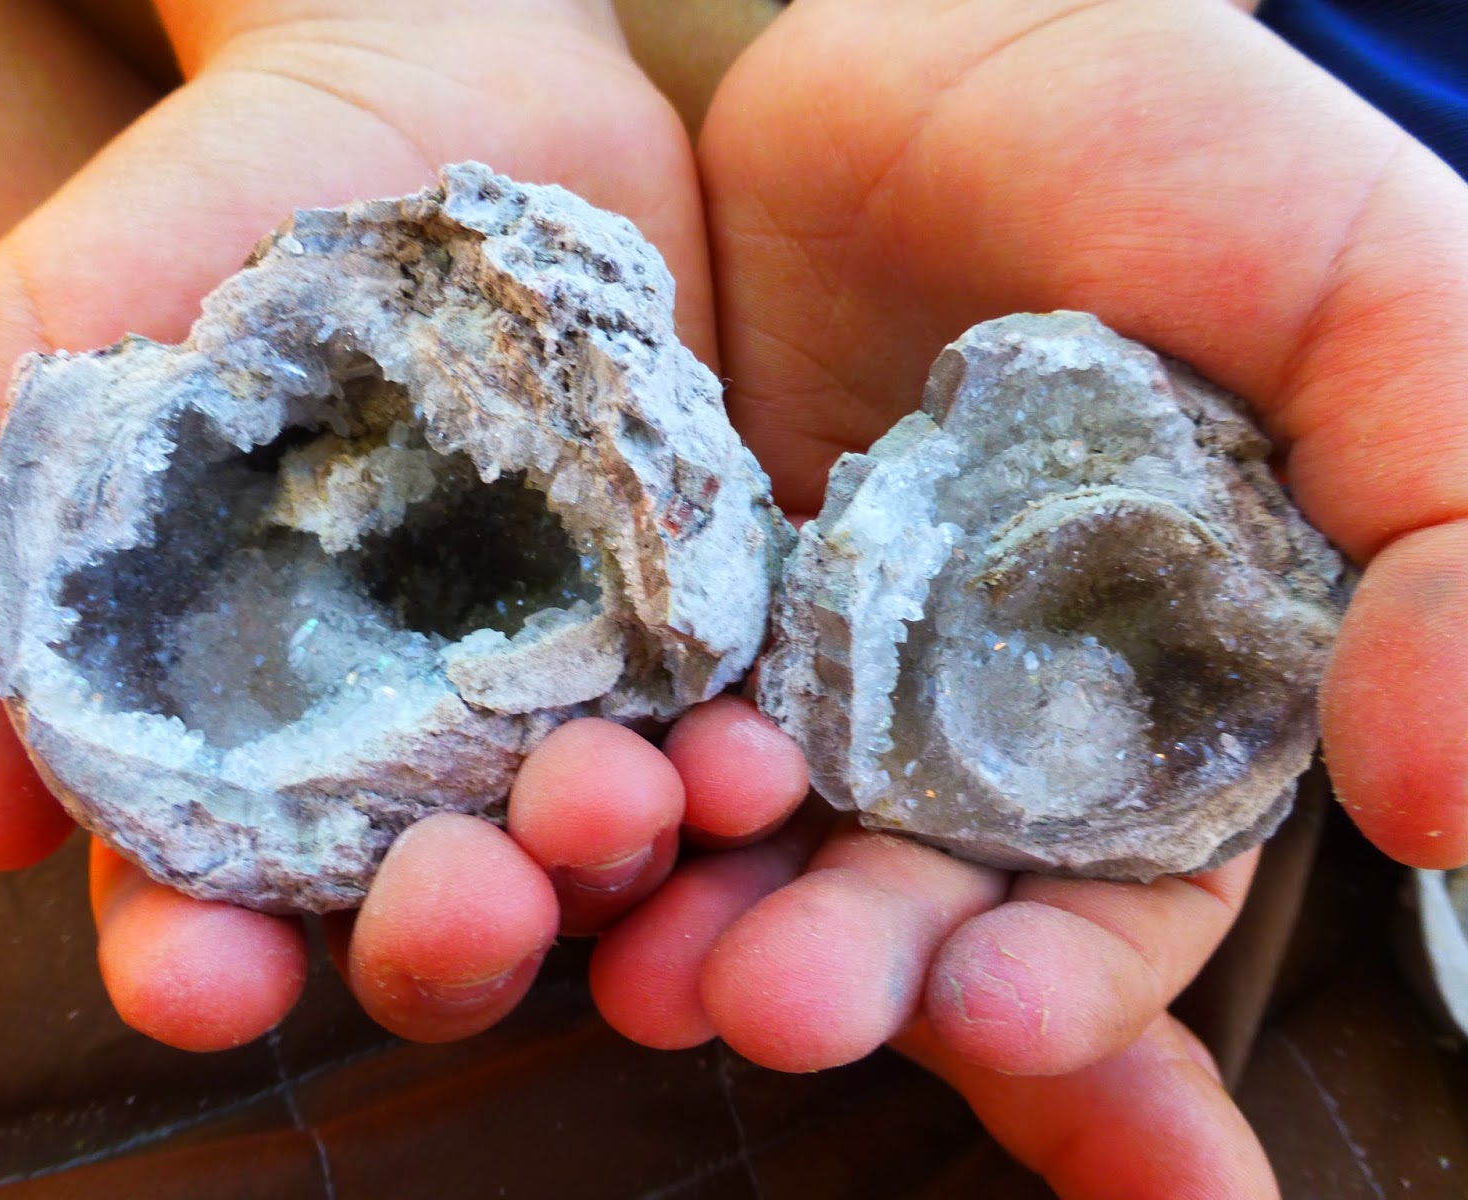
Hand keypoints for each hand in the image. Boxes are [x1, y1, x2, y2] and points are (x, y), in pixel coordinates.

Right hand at [0, 0, 720, 1048]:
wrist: (420, 85)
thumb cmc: (196, 224)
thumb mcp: (24, 372)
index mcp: (252, 725)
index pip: (212, 902)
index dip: (198, 962)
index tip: (207, 975)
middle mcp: (418, 738)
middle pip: (434, 907)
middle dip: (446, 937)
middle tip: (467, 892)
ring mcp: (565, 680)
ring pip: (599, 841)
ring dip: (615, 863)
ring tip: (630, 806)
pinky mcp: (693, 606)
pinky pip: (729, 714)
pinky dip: (744, 758)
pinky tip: (754, 756)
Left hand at [591, 1, 1467, 1194]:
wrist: (944, 34)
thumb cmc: (1185, 161)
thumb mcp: (1371, 316)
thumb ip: (1447, 544)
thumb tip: (1445, 814)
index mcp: (1152, 698)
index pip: (1120, 904)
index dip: (1068, 979)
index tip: (996, 1012)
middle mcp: (974, 715)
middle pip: (906, 900)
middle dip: (848, 964)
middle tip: (776, 1001)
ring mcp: (812, 664)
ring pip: (747, 841)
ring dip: (695, 914)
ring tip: (646, 958)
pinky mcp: (679, 596)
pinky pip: (622, 717)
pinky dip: (587, 786)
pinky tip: (538, 828)